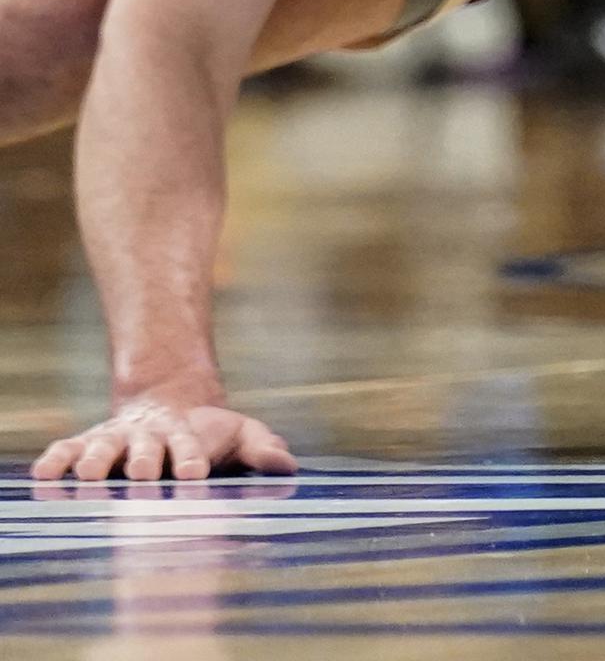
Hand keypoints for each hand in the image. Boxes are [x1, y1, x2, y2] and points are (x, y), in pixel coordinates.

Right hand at [32, 392, 294, 482]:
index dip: (192, 458)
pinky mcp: (86, 443)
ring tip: (89, 474)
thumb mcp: (241, 433)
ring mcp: (115, 440)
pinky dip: (55, 459)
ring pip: (103, 447)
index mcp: (185, 435)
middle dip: (144, 460)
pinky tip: (43, 473)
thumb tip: (288, 465)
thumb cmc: (210, 432)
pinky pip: (67, 449)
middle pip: (145, 448)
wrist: (168, 403)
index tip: (196, 474)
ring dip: (96, 459)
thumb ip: (263, 448)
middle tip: (142, 473)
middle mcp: (147, 438)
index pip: (191, 448)